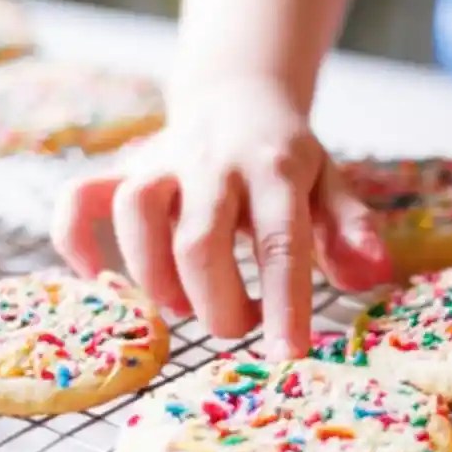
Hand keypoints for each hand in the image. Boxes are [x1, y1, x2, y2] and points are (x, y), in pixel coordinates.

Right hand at [53, 76, 390, 357]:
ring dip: (156, 280)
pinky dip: (78, 246)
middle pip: (200, 242)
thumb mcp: (333, 185)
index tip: (287, 355)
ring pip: (137, 218)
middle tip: (236, 325)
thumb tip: (374, 274)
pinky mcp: (121, 169)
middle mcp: (215, 163)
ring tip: (185, 307)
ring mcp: (162, 163)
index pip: (281, 242)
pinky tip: (102, 282)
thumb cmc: (289, 161)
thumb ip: (351, 230)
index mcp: (276, 169)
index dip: (283, 302)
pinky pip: (79, 202)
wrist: (237, 96)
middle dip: (216, 305)